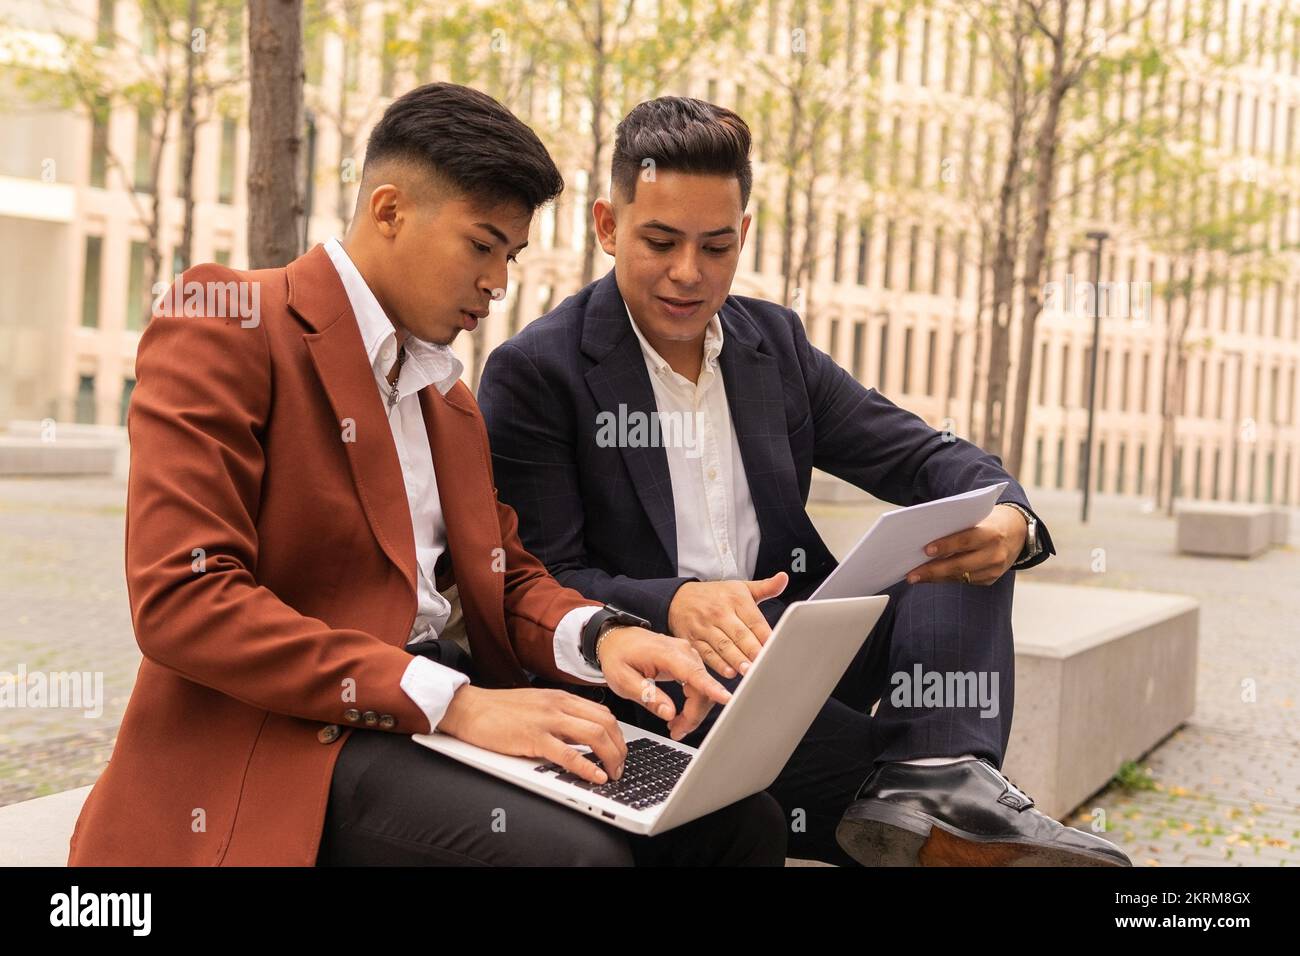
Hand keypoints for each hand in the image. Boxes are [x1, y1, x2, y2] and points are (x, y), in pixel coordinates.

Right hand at [436, 685, 626, 783]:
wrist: (468, 707)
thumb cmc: (498, 710)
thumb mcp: (536, 705)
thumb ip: (559, 716)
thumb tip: (580, 734)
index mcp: (561, 698)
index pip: (603, 713)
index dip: (617, 735)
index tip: (619, 751)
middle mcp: (558, 705)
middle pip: (606, 723)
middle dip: (620, 748)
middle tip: (620, 767)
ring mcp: (547, 720)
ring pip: (595, 735)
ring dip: (610, 757)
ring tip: (612, 774)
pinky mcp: (533, 738)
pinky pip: (568, 754)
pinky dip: (586, 767)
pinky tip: (594, 777)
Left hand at [595, 626, 732, 740]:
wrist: (615, 639)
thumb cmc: (618, 656)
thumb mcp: (623, 680)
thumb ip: (647, 696)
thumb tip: (669, 712)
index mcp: (666, 654)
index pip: (694, 673)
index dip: (711, 688)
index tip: (726, 698)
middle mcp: (683, 652)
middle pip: (702, 688)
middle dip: (693, 715)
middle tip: (676, 732)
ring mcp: (688, 656)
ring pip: (703, 690)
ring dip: (693, 712)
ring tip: (675, 726)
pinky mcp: (688, 662)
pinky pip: (699, 685)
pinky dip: (692, 704)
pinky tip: (679, 715)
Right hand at [666, 572, 787, 677]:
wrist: (678, 597)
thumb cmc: (715, 596)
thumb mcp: (739, 588)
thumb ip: (764, 587)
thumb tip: (783, 578)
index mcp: (735, 599)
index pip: (754, 620)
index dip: (766, 635)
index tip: (776, 648)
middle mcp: (720, 612)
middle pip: (740, 634)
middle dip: (752, 650)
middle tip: (764, 663)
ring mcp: (705, 626)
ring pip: (723, 645)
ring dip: (737, 659)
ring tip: (749, 671)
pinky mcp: (692, 639)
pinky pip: (706, 653)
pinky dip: (717, 664)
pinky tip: (728, 672)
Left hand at [905, 504, 1028, 585]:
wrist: (1017, 532)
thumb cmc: (988, 521)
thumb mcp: (977, 518)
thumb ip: (958, 528)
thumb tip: (927, 542)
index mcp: (992, 534)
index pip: (965, 540)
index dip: (945, 546)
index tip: (925, 550)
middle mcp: (995, 554)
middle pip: (960, 565)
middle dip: (933, 570)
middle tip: (911, 574)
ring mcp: (994, 569)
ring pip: (960, 576)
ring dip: (935, 578)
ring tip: (915, 577)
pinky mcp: (991, 579)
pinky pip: (965, 581)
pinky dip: (946, 579)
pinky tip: (930, 577)